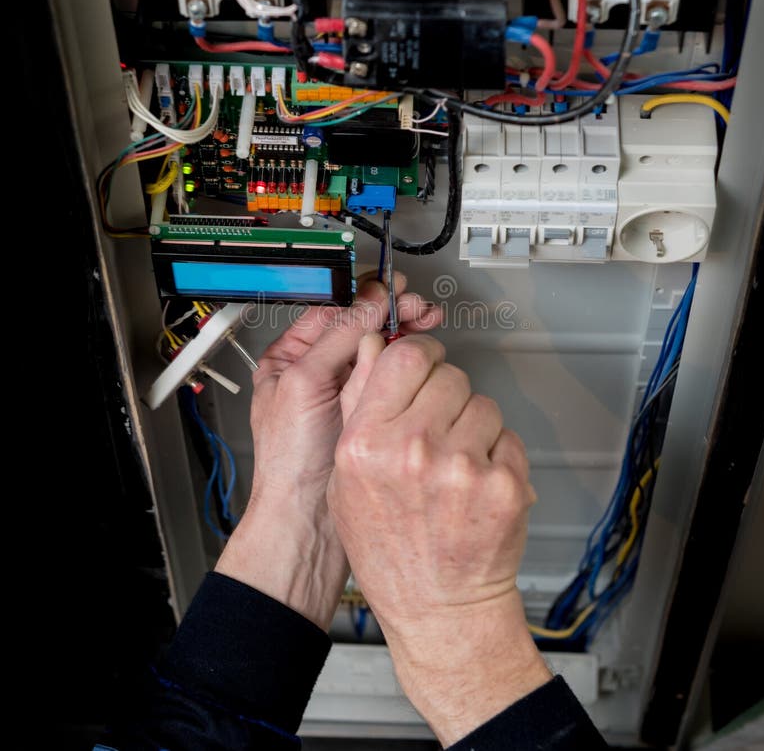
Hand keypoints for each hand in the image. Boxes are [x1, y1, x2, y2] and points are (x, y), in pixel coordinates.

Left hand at [215, 274, 441, 629]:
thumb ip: (338, 339)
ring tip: (426, 326)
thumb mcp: (306, 385)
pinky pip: (388, 381)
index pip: (332, 311)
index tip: (395, 288)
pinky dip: (405, 367)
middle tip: (421, 309)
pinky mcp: (366, 416)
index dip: (365, 296)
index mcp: (290, 359)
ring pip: (377, 352)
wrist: (307, 522)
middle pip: (359, 328)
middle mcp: (315, 373)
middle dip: (392, 314)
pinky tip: (418, 360)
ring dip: (403, 337)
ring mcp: (343, 396)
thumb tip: (368, 300)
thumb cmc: (290, 463)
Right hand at [328, 334, 550, 745]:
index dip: (421, 354)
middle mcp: (413, 450)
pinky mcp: (505, 484)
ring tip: (457, 465)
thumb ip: (359, 407)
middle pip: (449, 375)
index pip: (405, 357)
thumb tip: (374, 346)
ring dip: (474, 425)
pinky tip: (477, 485)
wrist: (438, 609)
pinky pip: (508, 436)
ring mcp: (463, 467)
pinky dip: (498, 454)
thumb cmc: (388, 549)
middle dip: (447, 395)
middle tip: (440, 429)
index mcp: (366, 443)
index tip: (427, 362)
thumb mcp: (346, 480)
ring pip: (483, 403)